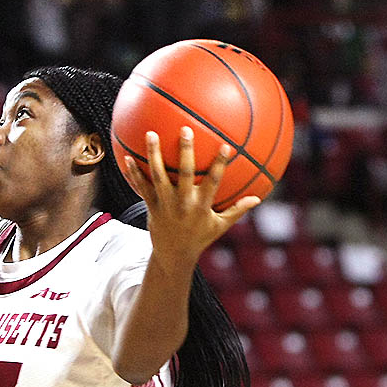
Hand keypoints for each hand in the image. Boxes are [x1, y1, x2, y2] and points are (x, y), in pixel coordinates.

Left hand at [120, 127, 259, 265]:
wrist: (173, 255)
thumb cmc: (199, 237)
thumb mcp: (220, 226)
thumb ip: (238, 210)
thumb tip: (258, 197)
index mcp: (202, 206)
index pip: (213, 182)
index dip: (219, 165)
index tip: (225, 146)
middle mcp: (183, 204)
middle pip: (184, 175)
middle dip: (185, 152)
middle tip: (185, 130)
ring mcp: (165, 205)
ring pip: (158, 177)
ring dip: (154, 155)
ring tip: (151, 134)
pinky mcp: (151, 207)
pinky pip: (141, 188)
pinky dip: (134, 174)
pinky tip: (128, 158)